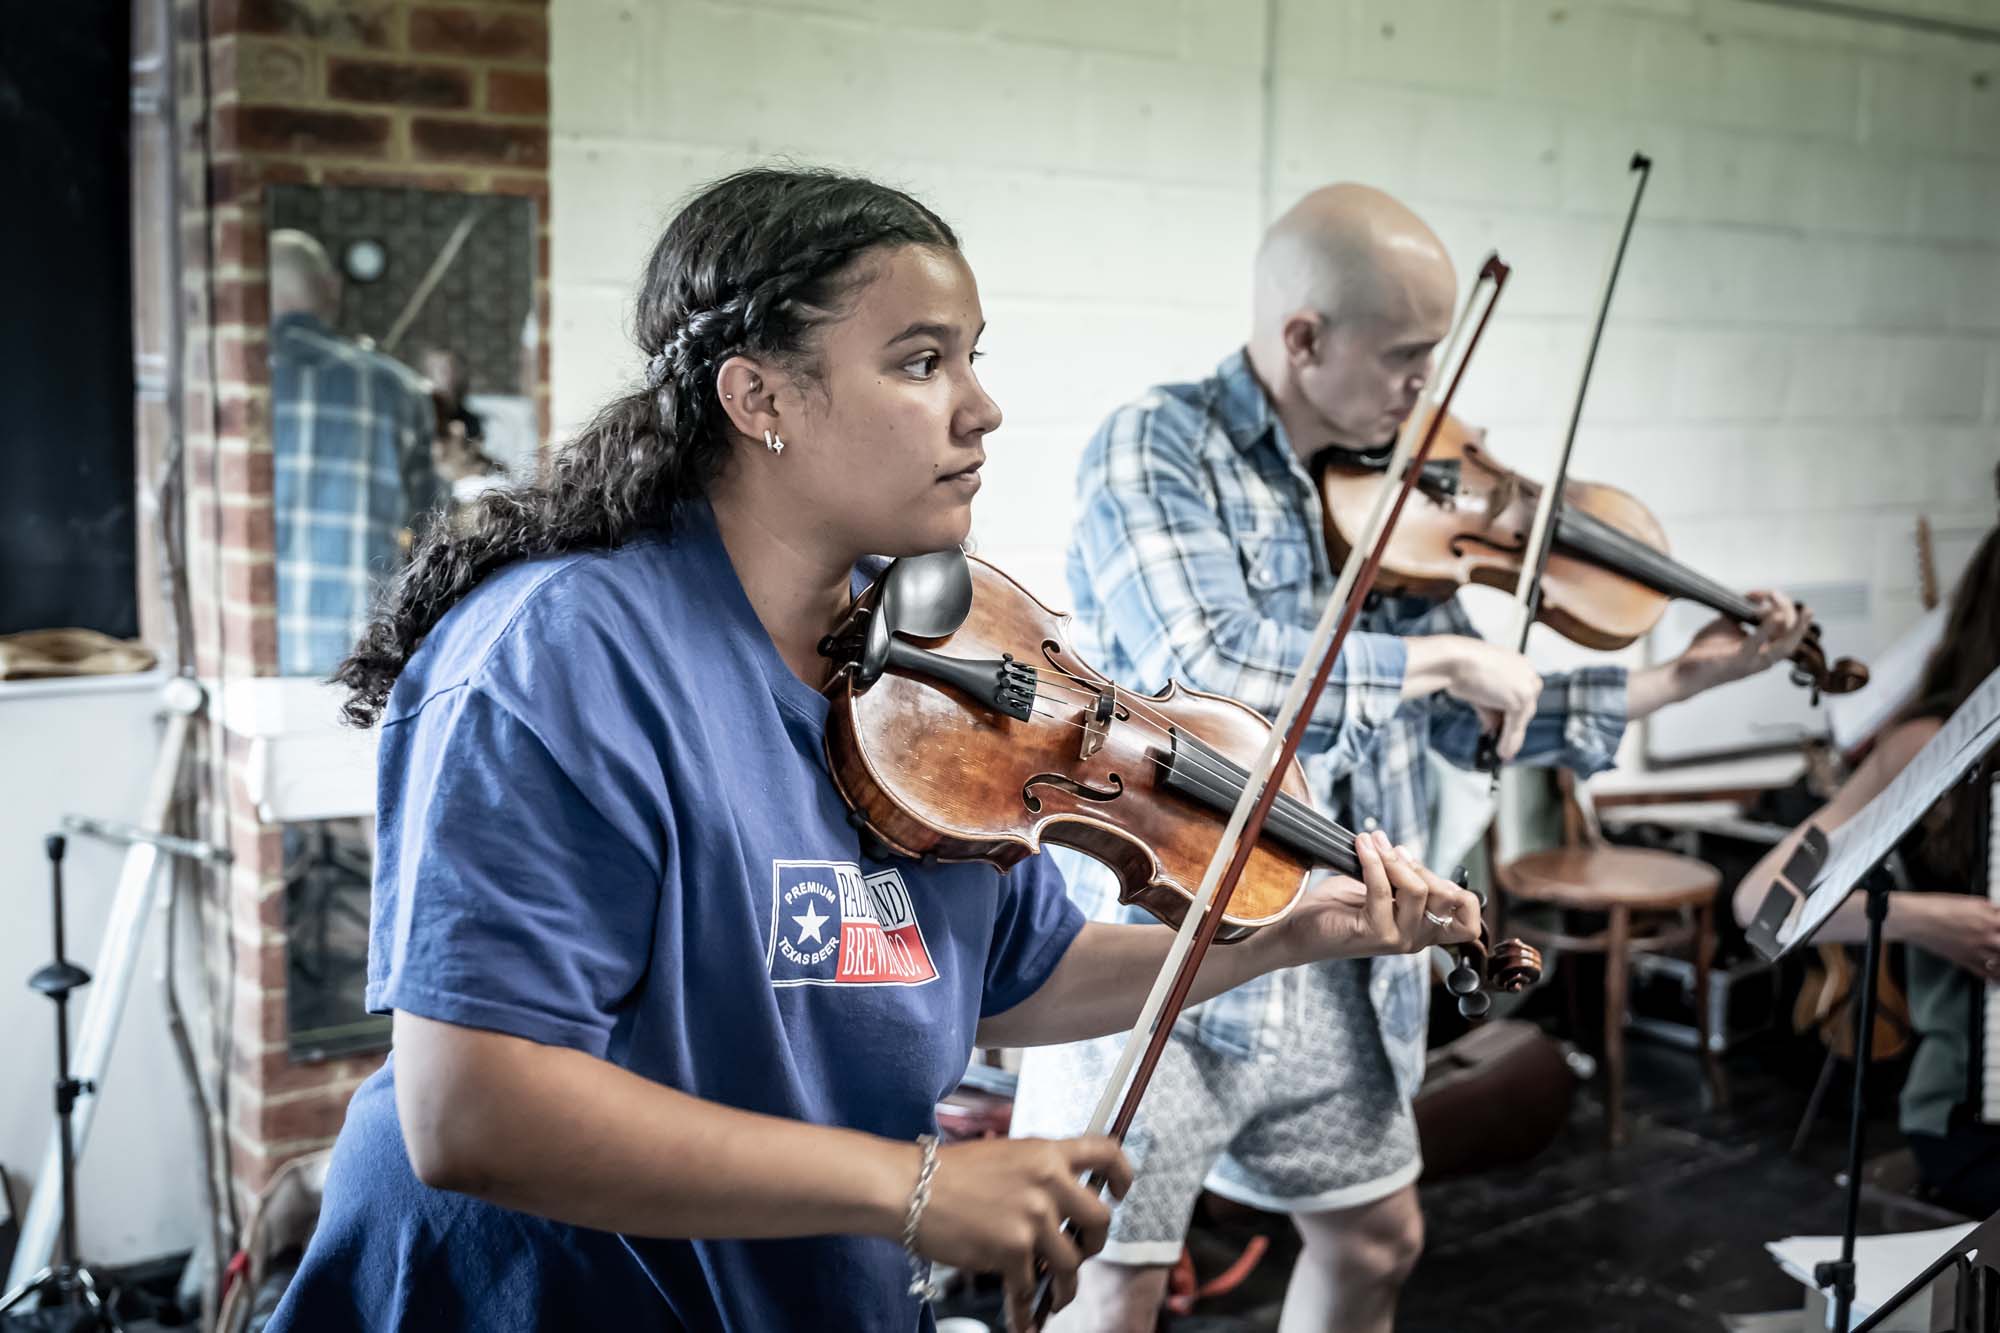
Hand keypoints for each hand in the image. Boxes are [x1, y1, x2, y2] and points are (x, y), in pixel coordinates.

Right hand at [911, 1135, 1131, 1331]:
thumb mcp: (1005, 1156)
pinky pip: (1030, 1288)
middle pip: (1099, 1220)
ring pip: (1070, 1263)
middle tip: (1082, 1250)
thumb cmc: (949, 1172)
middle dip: (1094, 1243)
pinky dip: (1026, 1310)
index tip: (1121, 1191)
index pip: (1105, 1151)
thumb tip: (1062, 1201)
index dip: (1123, 1173)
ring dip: (1066, 1285)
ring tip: (1058, 1295)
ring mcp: (1032, 1218)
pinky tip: (1024, 1320)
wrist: (910, 1188)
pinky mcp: (1012, 1250)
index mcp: (1046, 1153)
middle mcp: (1047, 1183)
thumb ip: (1038, 1172)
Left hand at [1277, 829, 1481, 964]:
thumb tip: (1407, 852)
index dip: (1463, 896)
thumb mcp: (1381, 890)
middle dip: (1418, 864)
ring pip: (1417, 889)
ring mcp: (1398, 939)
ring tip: (1372, 842)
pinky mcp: (1375, 933)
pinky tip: (1361, 846)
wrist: (1298, 929)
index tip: (1424, 869)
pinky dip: (1373, 861)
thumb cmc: (1338, 907)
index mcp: (1424, 930)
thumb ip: (1402, 878)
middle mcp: (1416, 939)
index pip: (1469, 924)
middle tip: (1391, 848)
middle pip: (1446, 896)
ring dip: (1393, 858)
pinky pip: (1383, 888)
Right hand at [1441, 637, 1542, 761]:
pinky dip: (1509, 741)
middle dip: (1513, 728)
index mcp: (1516, 663)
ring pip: (1522, 718)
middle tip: (1505, 744)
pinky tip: (1502, 752)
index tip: (1507, 726)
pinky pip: (1516, 726)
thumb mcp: (1478, 689)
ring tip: (1504, 754)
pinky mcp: (1522, 699)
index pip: (1519, 692)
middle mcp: (1526, 671)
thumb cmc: (1459, 667)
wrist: (1455, 660)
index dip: (1512, 713)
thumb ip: (1489, 707)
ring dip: (1511, 738)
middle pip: (1525, 707)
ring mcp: (1526, 685)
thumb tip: (1492, 727)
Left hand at [1672, 591, 1811, 693]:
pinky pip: (1757, 642)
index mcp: (1764, 652)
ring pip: (1785, 645)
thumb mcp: (1728, 624)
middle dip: (1794, 616)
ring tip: (1783, 602)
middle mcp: (1764, 659)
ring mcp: (1753, 662)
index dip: (1786, 610)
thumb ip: (1743, 610)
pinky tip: (1772, 614)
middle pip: (1792, 638)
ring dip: (1789, 622)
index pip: (1789, 632)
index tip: (1772, 593)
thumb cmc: (1707, 651)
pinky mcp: (1740, 661)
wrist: (1684, 671)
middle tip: (1778, 595)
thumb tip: (1757, 595)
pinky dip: (1767, 627)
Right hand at [1903, 894, 1999, 981]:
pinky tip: (1996, 975)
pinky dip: (1994, 977)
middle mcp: (1984, 938)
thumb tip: (1998, 911)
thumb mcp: (1968, 901)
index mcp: (1988, 920)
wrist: (1916, 920)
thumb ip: (1989, 908)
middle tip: (1999, 942)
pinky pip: (1985, 974)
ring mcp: (1975, 951)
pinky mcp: (1963, 961)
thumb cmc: (1936, 907)